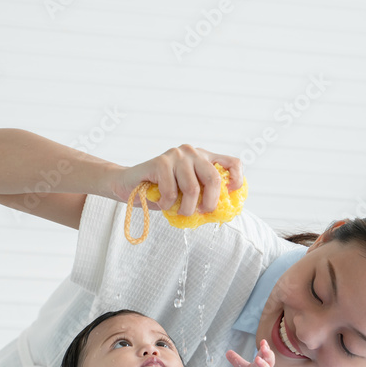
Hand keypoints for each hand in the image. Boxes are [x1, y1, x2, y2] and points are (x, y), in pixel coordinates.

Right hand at [109, 145, 243, 215]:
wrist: (128, 184)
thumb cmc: (161, 192)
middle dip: (209, 203)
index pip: (232, 163)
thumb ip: (203, 196)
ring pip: (192, 188)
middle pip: (214, 178)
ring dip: (186, 208)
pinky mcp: (160, 162)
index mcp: (204, 158)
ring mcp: (176, 155)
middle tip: (202, 213)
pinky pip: (172, 191)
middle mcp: (192, 152)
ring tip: (178, 211)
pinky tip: (161, 203)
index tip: (230, 194)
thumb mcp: (187, 194)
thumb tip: (221, 212)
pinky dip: (167, 204)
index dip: (237, 179)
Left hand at [225, 339, 274, 366]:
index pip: (265, 354)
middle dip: (268, 353)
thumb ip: (237, 361)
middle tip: (264, 347)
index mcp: (262, 365)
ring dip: (263, 365)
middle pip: (269, 361)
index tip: (263, 341)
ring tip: (257, 360)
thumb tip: (227, 352)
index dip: (265, 347)